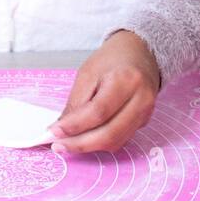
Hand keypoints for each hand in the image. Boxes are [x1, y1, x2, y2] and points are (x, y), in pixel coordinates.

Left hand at [49, 30, 160, 154]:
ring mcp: (146, 113)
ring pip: (115, 142)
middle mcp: (141, 100)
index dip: (75, 126)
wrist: (139, 53)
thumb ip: (76, 102)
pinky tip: (84, 139)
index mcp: (126, 80)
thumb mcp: (87, 73)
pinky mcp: (144, 122)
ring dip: (89, 147)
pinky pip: (120, 139)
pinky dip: (100, 143)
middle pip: (109, 133)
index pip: (98, 112)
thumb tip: (62, 129)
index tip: (54, 132)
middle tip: (58, 145)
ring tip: (67, 144)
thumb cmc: (112, 59)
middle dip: (80, 144)